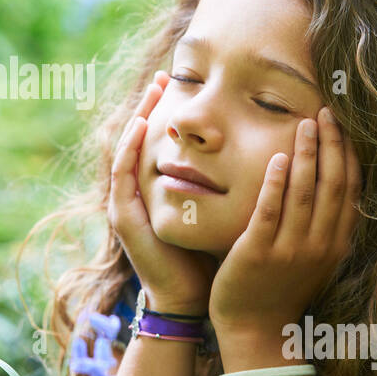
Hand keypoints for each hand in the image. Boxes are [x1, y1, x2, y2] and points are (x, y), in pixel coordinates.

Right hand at [108, 71, 218, 314]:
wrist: (189, 299)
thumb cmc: (207, 257)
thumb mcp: (214, 211)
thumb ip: (223, 185)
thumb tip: (255, 155)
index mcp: (159, 192)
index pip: (159, 144)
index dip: (168, 115)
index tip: (184, 85)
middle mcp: (138, 195)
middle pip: (139, 141)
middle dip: (149, 108)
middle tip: (163, 76)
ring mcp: (126, 205)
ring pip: (127, 151)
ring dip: (137, 119)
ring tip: (151, 92)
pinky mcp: (123, 217)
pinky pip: (121, 174)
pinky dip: (127, 148)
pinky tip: (138, 125)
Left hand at [209, 106, 361, 336]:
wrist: (255, 330)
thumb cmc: (281, 289)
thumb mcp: (314, 258)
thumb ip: (324, 224)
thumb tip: (331, 181)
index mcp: (336, 244)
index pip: (350, 190)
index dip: (349, 155)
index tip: (344, 126)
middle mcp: (319, 245)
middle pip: (333, 185)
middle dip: (331, 145)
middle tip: (326, 112)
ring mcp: (290, 250)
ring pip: (304, 193)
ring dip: (306, 154)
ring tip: (305, 124)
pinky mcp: (257, 252)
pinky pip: (270, 210)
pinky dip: (275, 182)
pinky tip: (275, 157)